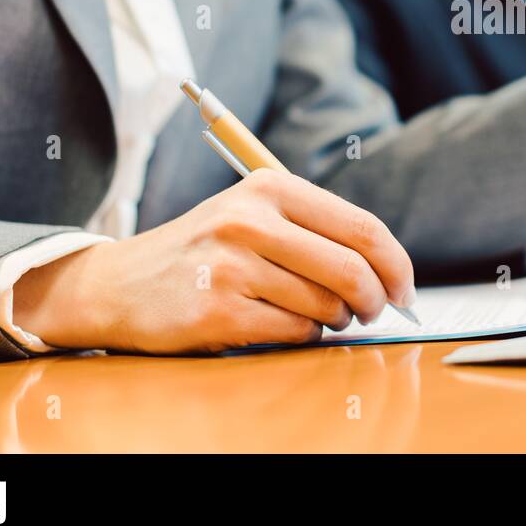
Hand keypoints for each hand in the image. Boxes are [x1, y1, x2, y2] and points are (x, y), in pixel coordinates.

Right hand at [12, 169, 415, 353]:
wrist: (121, 284)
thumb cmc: (205, 251)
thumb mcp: (254, 214)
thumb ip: (316, 231)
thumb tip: (389, 271)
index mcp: (270, 188)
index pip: (362, 226)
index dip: (395, 264)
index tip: (405, 290)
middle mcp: (251, 220)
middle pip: (351, 269)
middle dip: (374, 300)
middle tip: (371, 312)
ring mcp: (232, 265)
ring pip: (325, 306)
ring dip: (334, 320)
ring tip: (316, 316)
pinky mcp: (218, 311)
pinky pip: (294, 333)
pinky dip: (302, 337)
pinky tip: (283, 326)